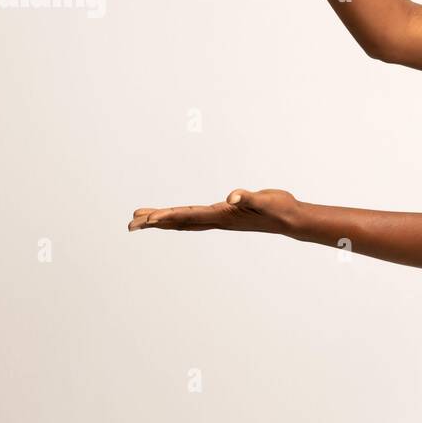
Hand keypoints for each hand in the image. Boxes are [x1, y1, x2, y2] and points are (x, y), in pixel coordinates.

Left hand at [128, 188, 298, 234]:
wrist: (291, 219)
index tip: (147, 220)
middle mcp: (217, 220)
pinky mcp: (224, 215)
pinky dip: (178, 216)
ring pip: (184, 221)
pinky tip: (172, 215)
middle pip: (179, 222)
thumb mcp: (265, 200)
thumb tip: (233, 197)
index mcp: (223, 216)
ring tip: (141, 220)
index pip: (189, 216)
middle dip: (155, 223)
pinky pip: (193, 217)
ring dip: (162, 221)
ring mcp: (219, 219)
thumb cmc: (280, 209)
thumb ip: (248, 198)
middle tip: (130, 225)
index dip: (167, 217)